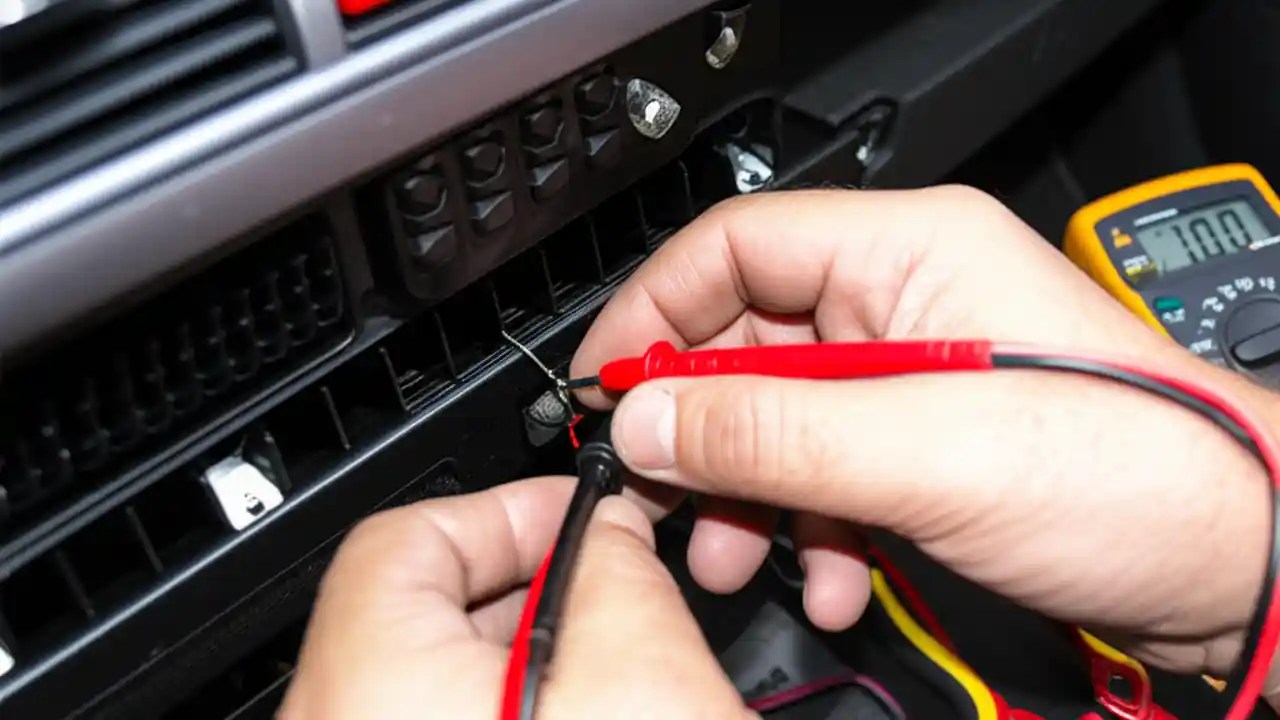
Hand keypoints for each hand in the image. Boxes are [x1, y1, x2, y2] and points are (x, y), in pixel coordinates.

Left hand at [279, 477, 750, 719]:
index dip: (509, 509)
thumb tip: (609, 529)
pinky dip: (514, 710)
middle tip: (619, 587)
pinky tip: (591, 714)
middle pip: (420, 612)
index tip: (584, 518)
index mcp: (365, 691)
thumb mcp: (647, 676)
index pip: (404, 537)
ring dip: (533, 659)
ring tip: (619, 672)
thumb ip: (617, 566)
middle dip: (537, 587)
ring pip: (440, 685)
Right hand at [571, 186, 1279, 680]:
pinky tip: (821, 578)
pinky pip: (827, 471)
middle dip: (699, 427)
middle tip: (657, 489)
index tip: (609, 387)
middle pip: (747, 341)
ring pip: (779, 418)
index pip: (735, 246)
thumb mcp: (925, 453)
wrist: (1236, 561)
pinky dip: (808, 528)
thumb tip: (646, 419)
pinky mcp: (924, 444)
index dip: (657, 312)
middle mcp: (904, 302)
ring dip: (747, 493)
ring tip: (732, 555)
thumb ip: (769, 434)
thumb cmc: (1134, 473)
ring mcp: (913, 377)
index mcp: (907, 253)